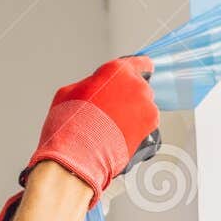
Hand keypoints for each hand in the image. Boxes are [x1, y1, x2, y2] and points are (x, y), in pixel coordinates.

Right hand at [18, 56, 157, 207]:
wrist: (77, 156)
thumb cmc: (69, 125)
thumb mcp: (69, 92)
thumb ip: (91, 84)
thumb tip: (95, 87)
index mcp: (118, 70)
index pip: (141, 63)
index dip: (137, 71)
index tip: (135, 77)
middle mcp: (137, 85)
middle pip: (140, 87)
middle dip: (128, 97)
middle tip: (111, 111)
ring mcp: (147, 108)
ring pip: (144, 108)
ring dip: (133, 115)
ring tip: (112, 128)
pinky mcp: (151, 129)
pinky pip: (147, 126)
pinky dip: (137, 131)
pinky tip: (119, 138)